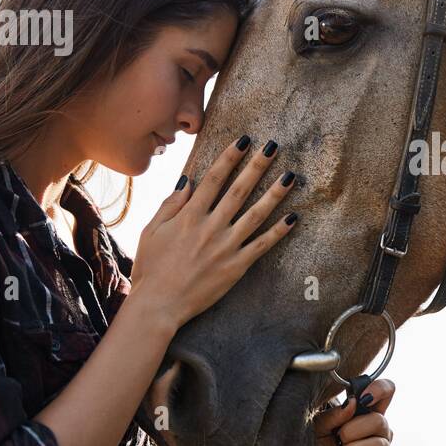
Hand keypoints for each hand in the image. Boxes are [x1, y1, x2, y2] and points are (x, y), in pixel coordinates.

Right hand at [129, 135, 298, 331]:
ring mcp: (226, 246)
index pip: (214, 178)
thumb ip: (170, 204)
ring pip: (256, 214)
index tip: (244, 140)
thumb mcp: (152, 231)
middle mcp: (210, 227)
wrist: (158, 305)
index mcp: (189, 216)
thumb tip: (188, 180)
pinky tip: (294, 217)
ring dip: (275, 194)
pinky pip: (262, 245)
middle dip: (257, 166)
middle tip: (273, 147)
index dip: (230, 157)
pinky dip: (279, 231)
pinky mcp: (236, 266)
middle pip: (239, 190)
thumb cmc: (151, 268)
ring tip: (291, 177)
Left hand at [296, 378, 396, 445]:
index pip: (385, 392)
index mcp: (364, 414)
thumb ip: (335, 414)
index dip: (379, 389)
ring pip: (380, 445)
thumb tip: (354, 402)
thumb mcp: (318, 427)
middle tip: (337, 440)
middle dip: (353, 431)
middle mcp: (378, 432)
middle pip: (380, 421)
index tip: (362, 398)